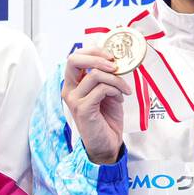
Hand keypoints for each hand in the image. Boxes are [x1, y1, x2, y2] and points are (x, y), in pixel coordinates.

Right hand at [62, 48, 131, 164]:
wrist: (107, 143)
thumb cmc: (106, 118)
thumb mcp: (106, 91)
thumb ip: (104, 76)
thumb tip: (114, 59)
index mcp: (73, 84)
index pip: (75, 57)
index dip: (93, 51)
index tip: (111, 57)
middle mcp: (69, 90)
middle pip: (74, 60)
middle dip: (97, 57)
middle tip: (114, 65)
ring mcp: (74, 100)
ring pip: (94, 75)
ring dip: (115, 79)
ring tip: (124, 90)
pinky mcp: (82, 109)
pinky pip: (101, 89)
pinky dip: (115, 90)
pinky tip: (119, 99)